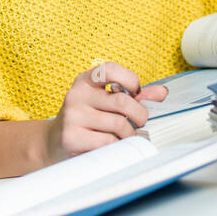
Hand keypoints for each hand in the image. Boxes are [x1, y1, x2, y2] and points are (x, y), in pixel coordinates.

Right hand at [44, 62, 167, 163]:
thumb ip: (133, 95)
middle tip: (139, 122)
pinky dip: (117, 146)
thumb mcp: (105, 101)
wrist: (54, 142)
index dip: (130, 80)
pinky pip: (108, 142)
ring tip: (124, 136)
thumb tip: (162, 92)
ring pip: (119, 125)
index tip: (135, 93)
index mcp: (85, 80)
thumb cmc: (87, 120)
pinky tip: (111, 145)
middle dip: (139, 115)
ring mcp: (73, 116)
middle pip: (122, 101)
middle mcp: (76, 95)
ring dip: (129, 134)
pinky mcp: (72, 137)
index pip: (110, 69)